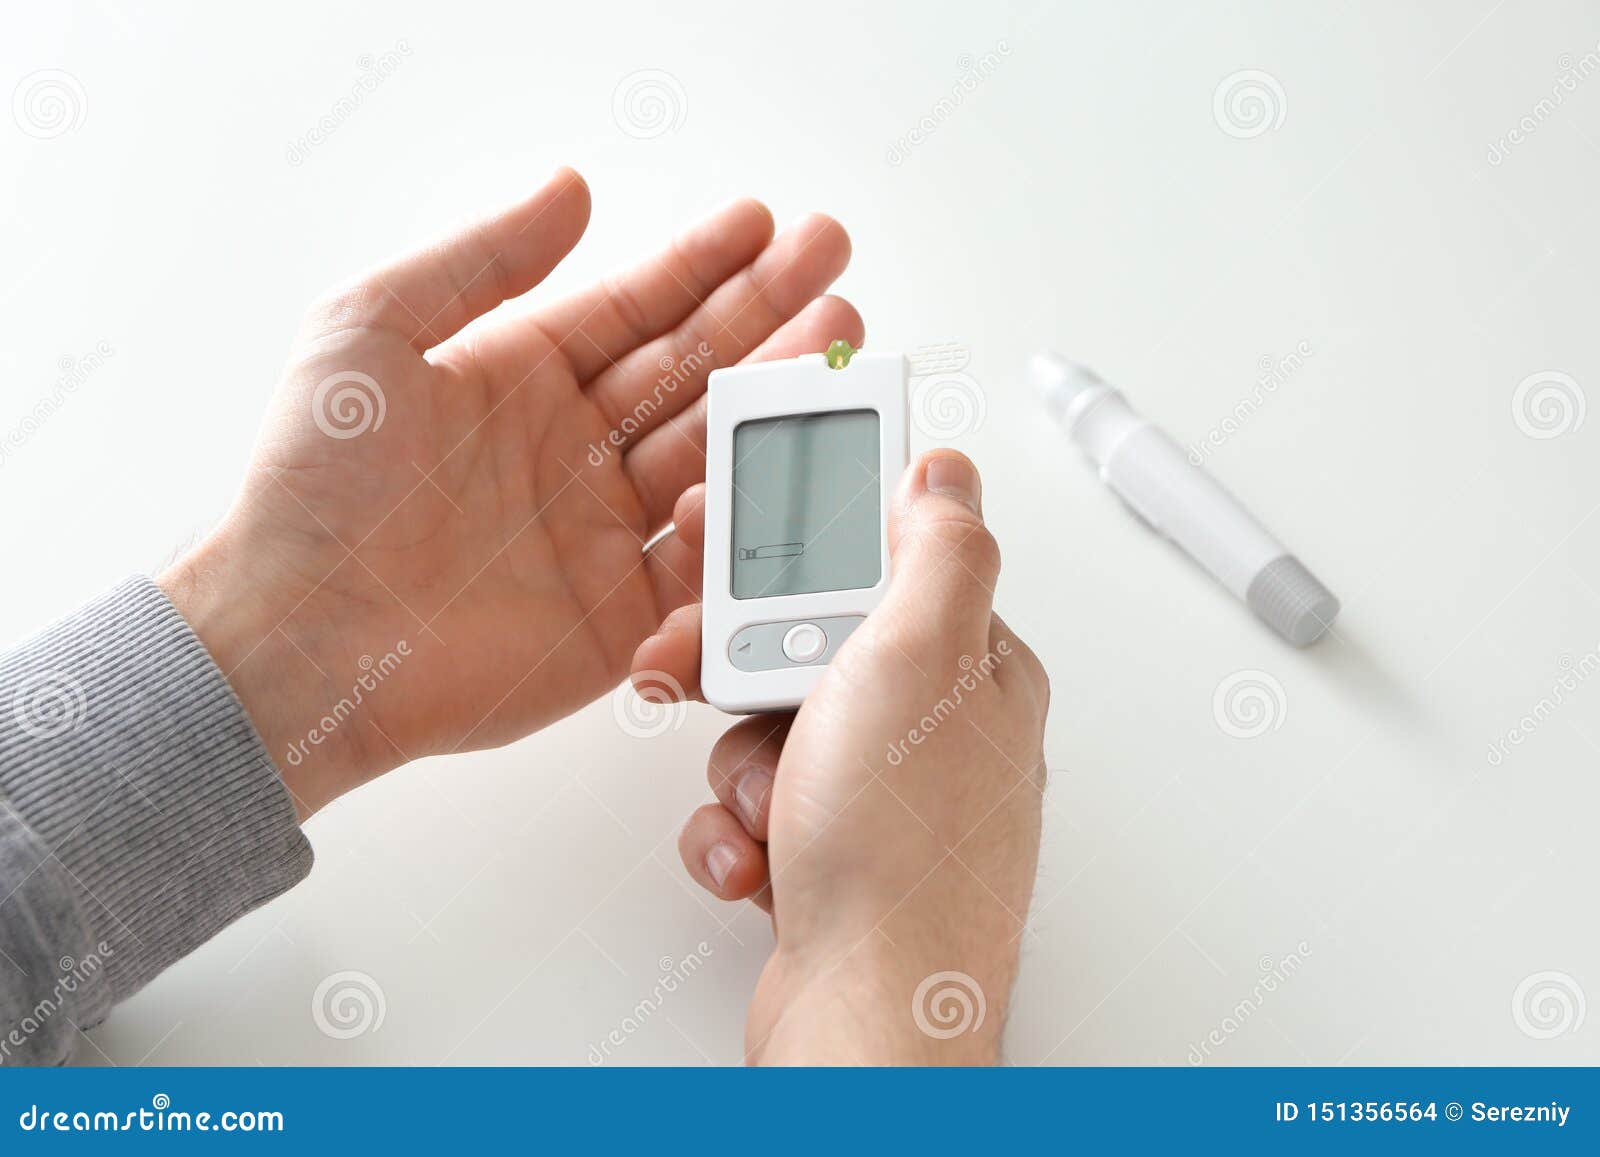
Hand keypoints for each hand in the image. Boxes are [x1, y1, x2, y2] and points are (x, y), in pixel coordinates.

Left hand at [159, 168, 859, 815]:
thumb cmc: (315, 486)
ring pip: (713, 454)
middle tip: (832, 267)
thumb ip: (479, 259)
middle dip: (765, 315)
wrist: (302, 639)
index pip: (633, 309)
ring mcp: (599, 533)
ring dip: (777, 399)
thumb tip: (571, 188)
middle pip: (690, 372)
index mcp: (518, 380)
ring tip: (834, 342)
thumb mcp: (372, 329)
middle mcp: (570, 451)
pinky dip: (742, 519)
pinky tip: (782, 461)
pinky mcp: (618, 618)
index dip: (701, 264)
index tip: (764, 223)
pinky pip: (702, 565)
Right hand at [631, 451, 1050, 1063]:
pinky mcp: (836, 863)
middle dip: (753, 679)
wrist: (866, 1016)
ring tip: (770, 807)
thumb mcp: (921, 656)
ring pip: (772, 733)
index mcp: (974, 668)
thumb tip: (947, 471)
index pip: (886, 568)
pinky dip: (739, 835)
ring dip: (744, 769)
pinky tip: (760, 861)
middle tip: (729, 685)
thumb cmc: (902, 854)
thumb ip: (937, 549)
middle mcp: (939, 734)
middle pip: (812, 652)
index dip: (811, 559)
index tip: (753, 556)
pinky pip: (760, 812)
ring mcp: (886, 804)